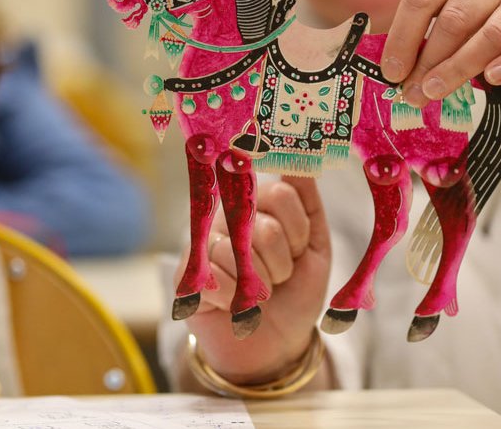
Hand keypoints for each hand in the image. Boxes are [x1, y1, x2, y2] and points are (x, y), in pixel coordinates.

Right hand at [178, 176, 330, 384]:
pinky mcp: (185, 276)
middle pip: (264, 227)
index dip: (297, 230)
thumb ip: (306, 200)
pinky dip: (237, 300)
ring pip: (238, 253)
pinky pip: (214, 278)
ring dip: (261, 285)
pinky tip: (235, 304)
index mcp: (255, 201)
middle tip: (278, 277)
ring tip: (259, 293)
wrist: (275, 344)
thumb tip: (299, 156)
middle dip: (282, 264)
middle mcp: (224, 215)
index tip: (298, 249)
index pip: (281, 194)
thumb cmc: (295, 290)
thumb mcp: (314, 245)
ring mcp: (202, 244)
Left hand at [379, 0, 500, 105]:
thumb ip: (428, 34)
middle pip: (455, 18)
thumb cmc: (488, 18)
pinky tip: (490, 79)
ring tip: (436, 92)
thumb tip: (397, 73)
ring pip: (491, 35)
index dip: (402, 37)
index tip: (391, 72)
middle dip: (429, 59)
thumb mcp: (455, 14)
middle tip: (413, 91)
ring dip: (459, 67)